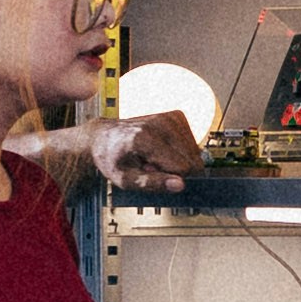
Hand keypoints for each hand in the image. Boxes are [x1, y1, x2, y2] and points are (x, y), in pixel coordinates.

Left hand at [89, 100, 204, 190]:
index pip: (182, 168)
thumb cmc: (112, 159)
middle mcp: (161, 124)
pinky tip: (162, 150)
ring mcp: (170, 117)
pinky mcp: (176, 116)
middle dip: (176, 170)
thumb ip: (152, 184)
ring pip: (195, 153)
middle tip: (151, 166)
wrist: (104, 136)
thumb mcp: (124, 179)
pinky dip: (180, 151)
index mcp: (145, 138)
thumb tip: (180, 185)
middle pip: (192, 161)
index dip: (170, 178)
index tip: (151, 174)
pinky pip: (192, 144)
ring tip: (155, 158)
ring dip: (178, 161)